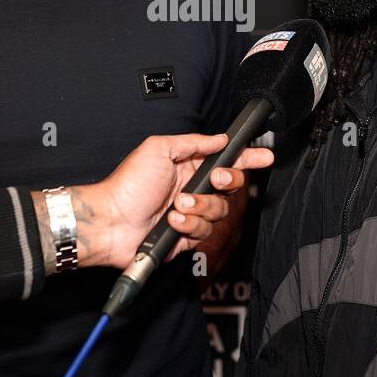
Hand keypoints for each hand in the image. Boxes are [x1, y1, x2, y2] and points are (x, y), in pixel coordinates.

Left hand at [73, 133, 273, 270]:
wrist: (111, 220)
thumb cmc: (128, 184)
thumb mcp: (159, 149)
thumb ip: (193, 143)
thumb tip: (219, 138)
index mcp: (188, 167)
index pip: (226, 161)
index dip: (247, 158)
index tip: (264, 156)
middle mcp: (192, 190)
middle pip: (230, 187)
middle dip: (226, 183)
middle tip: (214, 181)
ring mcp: (190, 215)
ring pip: (219, 212)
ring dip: (199, 207)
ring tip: (177, 205)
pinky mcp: (186, 237)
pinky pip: (204, 232)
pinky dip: (188, 226)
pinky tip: (171, 221)